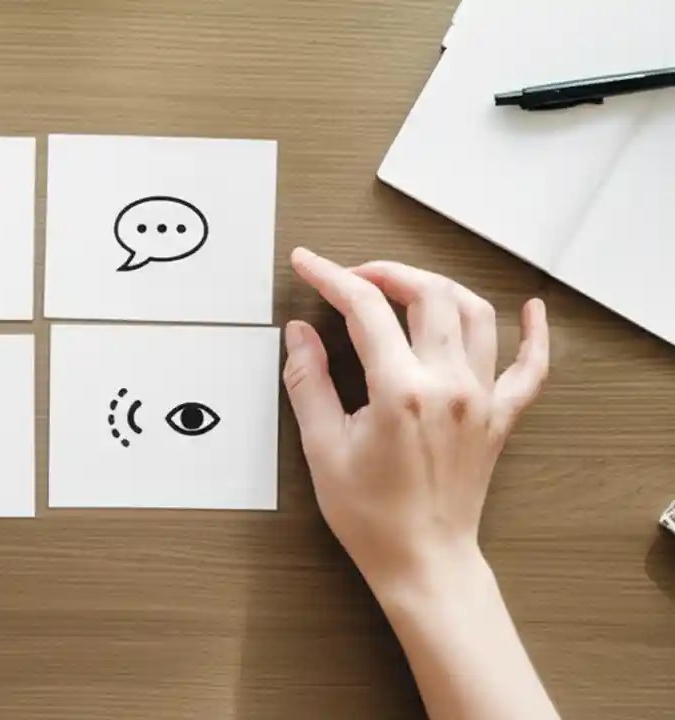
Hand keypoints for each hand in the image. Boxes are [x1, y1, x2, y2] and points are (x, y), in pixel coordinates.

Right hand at [282, 248, 548, 594]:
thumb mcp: (322, 446)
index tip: (309, 265)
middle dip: (385, 272)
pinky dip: (535, 334)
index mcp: (401, 391)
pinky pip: (531, 367)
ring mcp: (481, 399)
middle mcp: (449, 385)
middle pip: (427, 294)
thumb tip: (299, 333)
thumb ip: (308, 381)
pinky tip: (532, 310)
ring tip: (407, 285)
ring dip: (438, 287)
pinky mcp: (500, 417)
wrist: (422, 560)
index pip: (365, 309)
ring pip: (474, 313)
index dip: (332, 278)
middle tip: (352, 277)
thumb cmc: (371, 515)